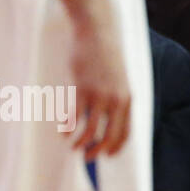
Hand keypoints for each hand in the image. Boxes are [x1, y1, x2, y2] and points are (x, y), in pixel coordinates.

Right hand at [68, 15, 130, 159]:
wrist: (97, 33)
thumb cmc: (105, 55)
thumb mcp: (118, 79)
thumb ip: (116, 97)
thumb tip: (108, 116)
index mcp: (127, 98)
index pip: (125, 132)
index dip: (116, 148)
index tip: (107, 156)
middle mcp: (116, 99)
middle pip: (108, 135)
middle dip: (97, 151)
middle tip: (87, 157)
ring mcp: (99, 95)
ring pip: (89, 130)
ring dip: (79, 143)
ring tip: (72, 147)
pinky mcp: (81, 89)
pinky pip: (73, 117)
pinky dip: (67, 128)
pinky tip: (62, 132)